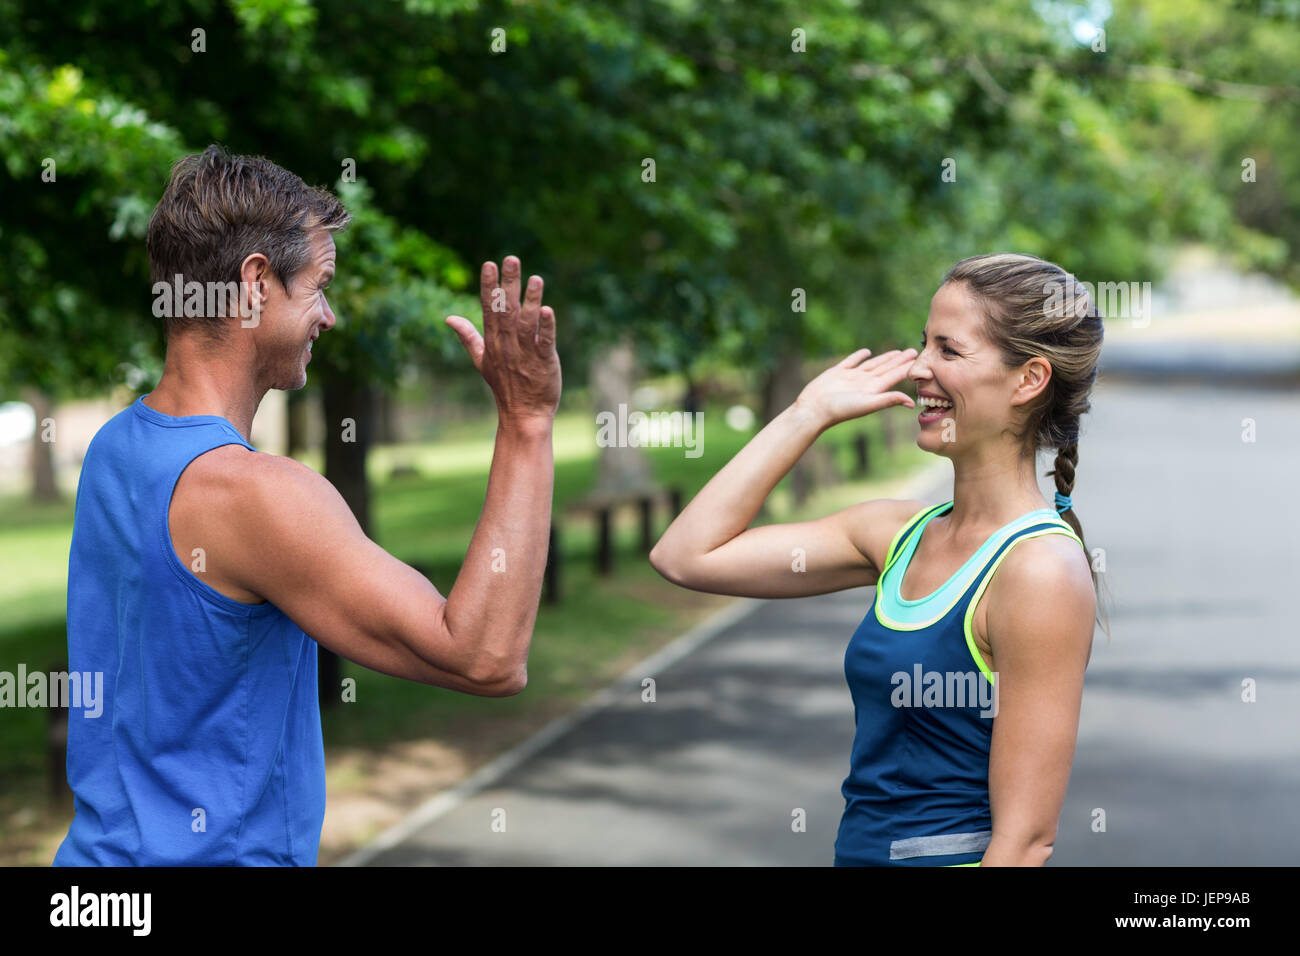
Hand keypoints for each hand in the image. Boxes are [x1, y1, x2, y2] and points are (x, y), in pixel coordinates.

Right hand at [445, 256, 561, 423]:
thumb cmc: (504, 385)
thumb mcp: (481, 360)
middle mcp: (507, 344)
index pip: (489, 309)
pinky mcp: (544, 362)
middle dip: (509, 284)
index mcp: (493, 341)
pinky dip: (546, 328)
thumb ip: (467, 336)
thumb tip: (448, 318)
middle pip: (507, 310)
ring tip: (535, 279)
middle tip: (512, 258)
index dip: (488, 286)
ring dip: (530, 301)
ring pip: (527, 323)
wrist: (523, 414)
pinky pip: (545, 342)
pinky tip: (548, 310)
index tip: (489, 264)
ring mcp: (526, 353)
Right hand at [793, 347, 916, 428]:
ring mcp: (851, 377)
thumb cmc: (840, 409)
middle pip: (886, 369)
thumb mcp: (868, 404)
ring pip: (872, 364)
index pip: (894, 376)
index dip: (906, 368)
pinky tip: (866, 352)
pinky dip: (858, 356)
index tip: (918, 360)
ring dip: (885, 358)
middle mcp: (864, 383)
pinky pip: (851, 362)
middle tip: (914, 351)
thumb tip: (912, 403)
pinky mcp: (837, 372)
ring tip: (897, 352)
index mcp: (873, 390)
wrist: (814, 409)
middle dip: (900, 361)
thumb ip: (889, 400)